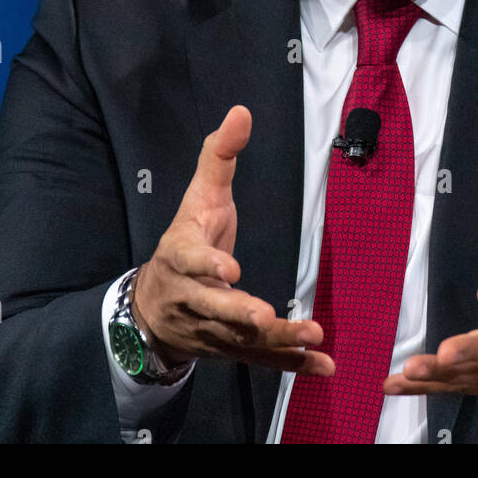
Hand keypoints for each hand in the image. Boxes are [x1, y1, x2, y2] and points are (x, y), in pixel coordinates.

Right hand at [131, 105, 334, 376]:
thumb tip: (241, 111)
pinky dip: (292, 365)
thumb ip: (220, 156)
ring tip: (312, 337)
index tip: (230, 270)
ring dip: (276, 340)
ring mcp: (210, 328)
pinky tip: (325, 366)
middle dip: (241, 314)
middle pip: (215, 308)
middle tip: (266, 316)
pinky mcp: (230, 349)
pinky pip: (260, 360)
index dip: (206, 266)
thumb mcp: (198, 196)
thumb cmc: (186, 239)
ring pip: (241, 339)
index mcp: (180, 256)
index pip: (188, 261)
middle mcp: (192, 297)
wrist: (153, 306)